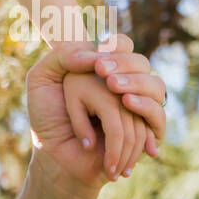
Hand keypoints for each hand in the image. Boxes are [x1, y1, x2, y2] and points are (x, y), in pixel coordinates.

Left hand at [25, 33, 165, 195]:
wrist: (55, 154)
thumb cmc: (46, 116)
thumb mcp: (41, 79)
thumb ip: (62, 55)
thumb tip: (95, 56)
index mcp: (102, 68)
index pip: (122, 45)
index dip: (117, 46)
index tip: (98, 60)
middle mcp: (123, 85)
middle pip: (141, 64)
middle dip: (127, 66)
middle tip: (107, 78)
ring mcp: (137, 108)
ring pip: (155, 87)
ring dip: (139, 86)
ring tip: (121, 95)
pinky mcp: (146, 132)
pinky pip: (157, 117)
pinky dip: (147, 110)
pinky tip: (129, 105)